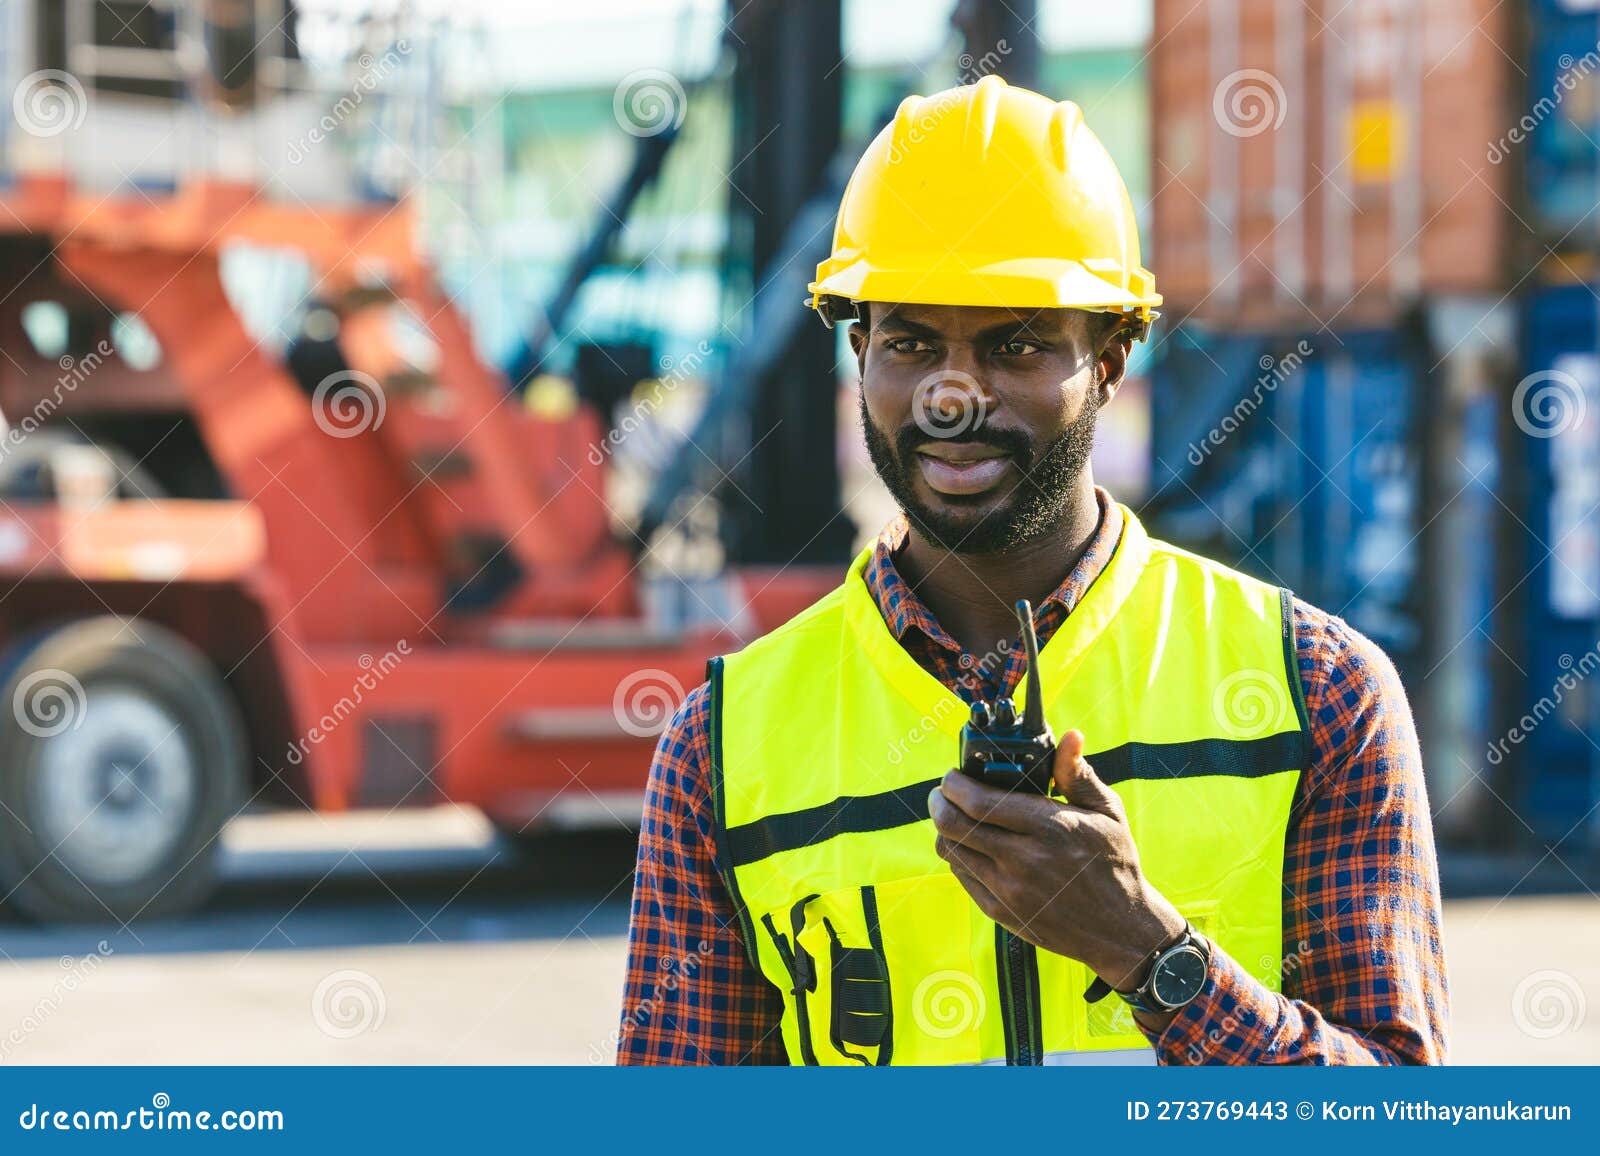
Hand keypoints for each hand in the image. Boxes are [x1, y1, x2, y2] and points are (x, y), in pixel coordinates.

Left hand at [929, 729, 1185, 992]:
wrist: (1120, 929)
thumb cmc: (1114, 864)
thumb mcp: (1107, 814)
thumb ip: (1079, 775)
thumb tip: (1070, 736)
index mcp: (1050, 828)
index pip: (980, 801)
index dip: (954, 784)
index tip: (952, 775)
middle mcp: (1025, 860)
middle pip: (954, 825)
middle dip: (938, 802)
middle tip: (941, 793)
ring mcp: (1009, 890)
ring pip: (951, 851)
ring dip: (943, 829)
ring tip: (952, 816)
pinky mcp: (1001, 912)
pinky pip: (961, 876)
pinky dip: (957, 855)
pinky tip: (969, 845)